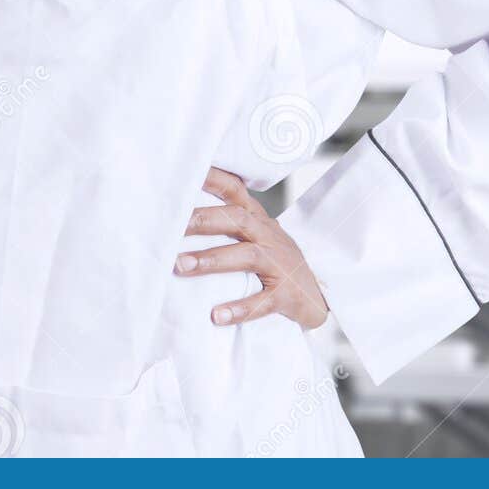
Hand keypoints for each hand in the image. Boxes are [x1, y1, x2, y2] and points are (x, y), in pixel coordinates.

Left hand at [174, 165, 329, 331]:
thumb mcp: (258, 234)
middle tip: (172, 227)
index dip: (213, 179)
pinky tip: (217, 315)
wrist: (316, 294)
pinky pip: (262, 301)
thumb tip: (182, 214)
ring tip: (181, 266)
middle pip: (237, 219)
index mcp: (258, 219)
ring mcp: (278, 264)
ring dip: (212, 260)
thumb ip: (229, 221)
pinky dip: (240, 309)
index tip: (187, 173)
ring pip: (246, 256)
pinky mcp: (285, 295)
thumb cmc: (276, 260)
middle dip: (204, 220)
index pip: (236, 191)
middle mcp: (268, 236)